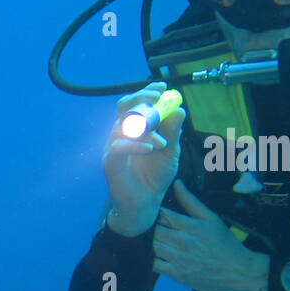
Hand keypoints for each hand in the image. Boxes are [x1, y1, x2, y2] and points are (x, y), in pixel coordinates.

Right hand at [103, 82, 184, 235]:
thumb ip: (173, 132)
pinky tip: (150, 149)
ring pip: (124, 125)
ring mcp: (114, 146)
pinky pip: (119, 147)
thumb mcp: (171, 152)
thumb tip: (179, 110)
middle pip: (125, 107)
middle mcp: (123, 133)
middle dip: (140, 99)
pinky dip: (135, 145)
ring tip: (162, 143)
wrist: (145, 203)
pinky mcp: (110, 161)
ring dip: (145, 129)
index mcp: (137, 128)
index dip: (148, 92)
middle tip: (156, 99)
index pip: (138, 103)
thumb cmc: (155, 176)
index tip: (162, 87)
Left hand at [153, 181, 268, 290]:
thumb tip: (176, 183)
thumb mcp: (211, 218)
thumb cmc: (225, 243)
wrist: (238, 271)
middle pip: (154, 231)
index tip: (156, 215)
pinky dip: (152, 260)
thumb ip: (191, 201)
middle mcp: (183, 242)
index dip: (155, 214)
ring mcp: (179, 259)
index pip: (162, 215)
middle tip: (154, 229)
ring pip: (153, 247)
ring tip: (156, 242)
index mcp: (191, 226)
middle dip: (151, 229)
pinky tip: (157, 257)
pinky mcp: (177, 274)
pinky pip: (155, 265)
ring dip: (151, 244)